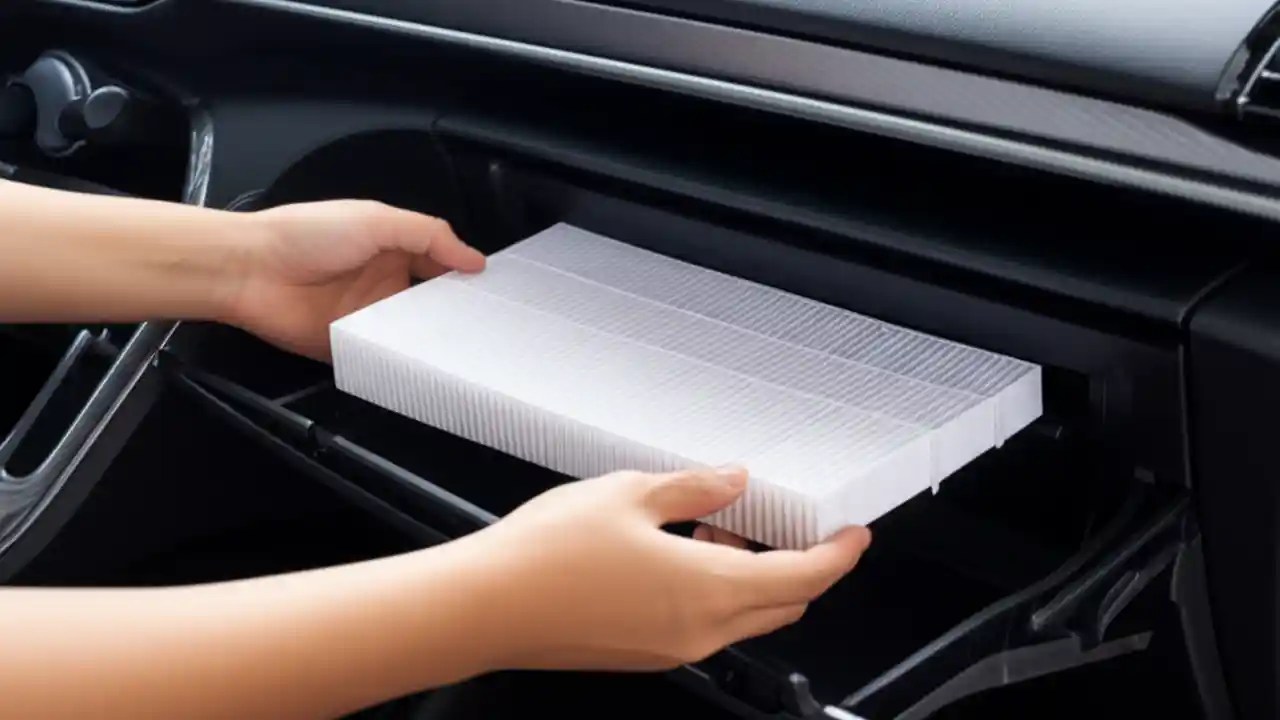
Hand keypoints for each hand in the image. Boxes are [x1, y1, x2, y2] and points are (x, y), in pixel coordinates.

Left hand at [227, 200, 485, 360]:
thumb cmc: (307, 234)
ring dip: (432, 341)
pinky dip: (400, 362)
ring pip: (412, 334)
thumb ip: (428, 235)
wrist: (250, 270)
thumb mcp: (377, 220)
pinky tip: (423, 367)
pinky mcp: (349, 346)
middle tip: (489, 331)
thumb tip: (474, 259)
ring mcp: (367, 316)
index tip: (496, 294)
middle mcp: (383, 283)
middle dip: (456, 316)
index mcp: (392, 248)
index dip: (466, 277)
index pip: (440, 265)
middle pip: (431, 304)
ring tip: (466, 353)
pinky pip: (382, 357)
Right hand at [463, 466, 870, 671]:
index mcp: (708, 590)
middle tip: (790, 523)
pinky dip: (717, 592)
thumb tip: (733, 480)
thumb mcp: (630, 494)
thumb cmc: (547, 553)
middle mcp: (699, 631)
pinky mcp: (644, 654)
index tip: (855, 534)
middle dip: (800, 565)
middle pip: (783, 605)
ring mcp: (671, 649)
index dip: (839, 554)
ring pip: (744, 616)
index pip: (804, 578)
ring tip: (719, 526)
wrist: (484, 608)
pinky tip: (682, 553)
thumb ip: (695, 488)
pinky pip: (705, 626)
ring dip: (752, 576)